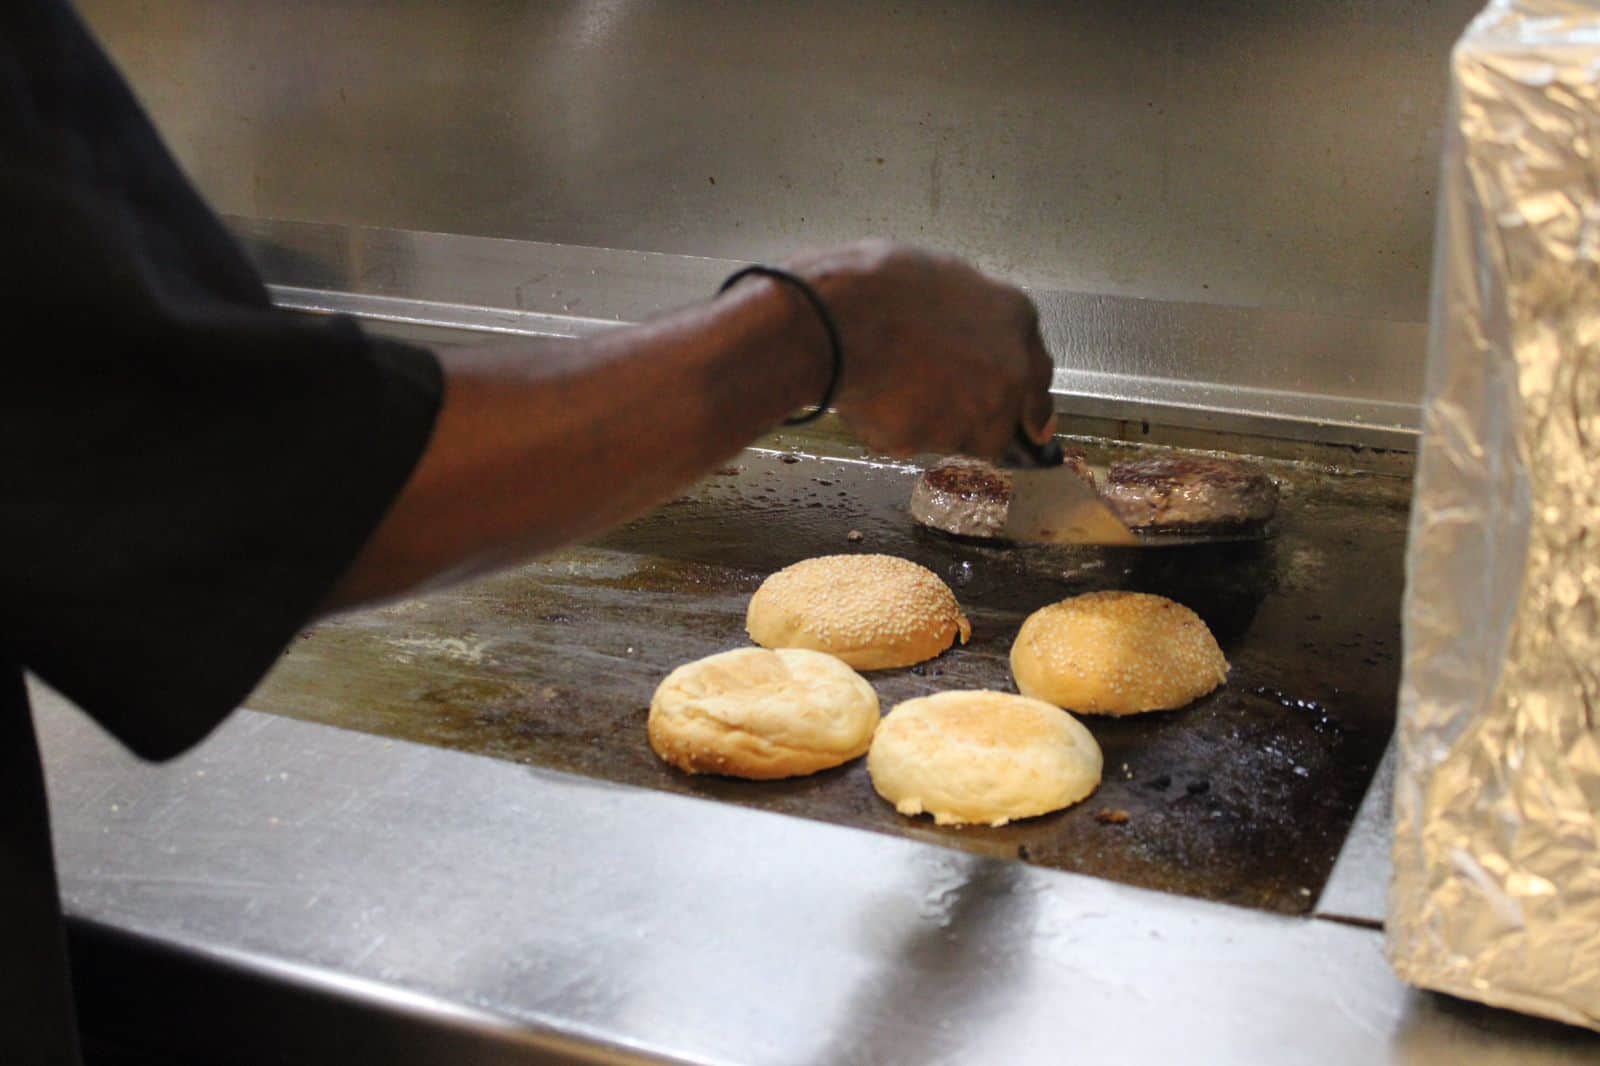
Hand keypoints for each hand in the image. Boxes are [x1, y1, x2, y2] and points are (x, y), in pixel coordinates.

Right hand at [786, 240, 1054, 458]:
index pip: (1039, 373)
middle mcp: (1006, 372)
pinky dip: (890, 428)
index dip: (1032, 403)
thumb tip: (961, 324)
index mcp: (1013, 316)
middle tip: (925, 395)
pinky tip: (868, 395)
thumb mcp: (937, 274)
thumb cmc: (875, 283)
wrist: (833, 319)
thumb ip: (966, 310)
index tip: (1034, 426)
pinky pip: (907, 441)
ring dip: (928, 421)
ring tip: (887, 382)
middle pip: (998, 418)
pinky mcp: (929, 442)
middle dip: (966, 414)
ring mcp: (971, 413)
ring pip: (953, 435)